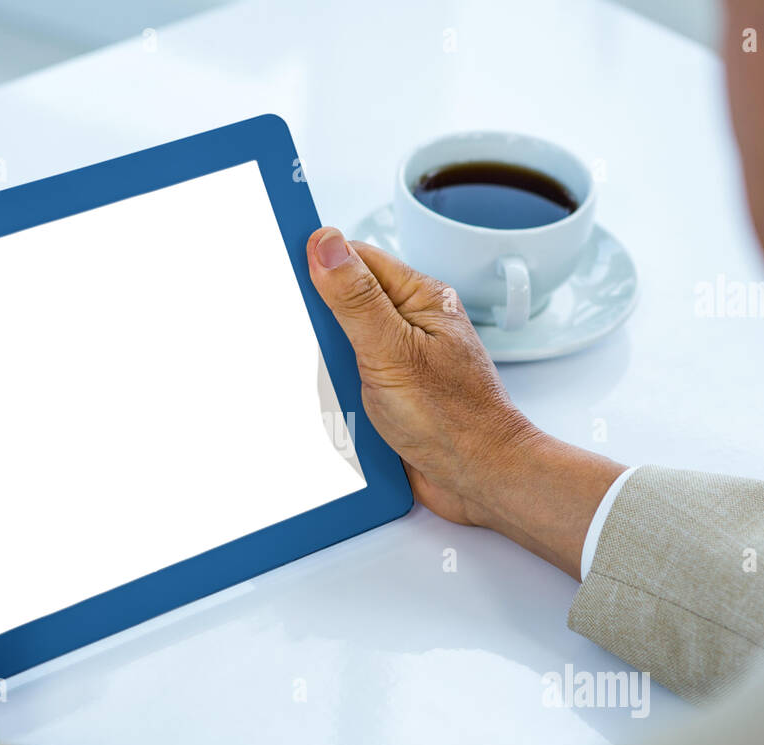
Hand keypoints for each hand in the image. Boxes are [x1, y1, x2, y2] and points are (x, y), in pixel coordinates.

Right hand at [306, 228, 625, 578]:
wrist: (480, 481)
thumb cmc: (455, 419)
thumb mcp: (392, 351)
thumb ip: (356, 298)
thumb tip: (325, 243)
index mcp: (418, 298)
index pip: (354, 258)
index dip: (318, 264)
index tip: (283, 275)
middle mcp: (409, 325)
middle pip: (342, 306)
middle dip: (321, 330)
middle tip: (323, 355)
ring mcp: (399, 361)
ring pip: (339, 349)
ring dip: (328, 371)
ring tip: (340, 392)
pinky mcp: (389, 395)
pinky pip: (346, 385)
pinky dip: (337, 398)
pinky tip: (340, 412)